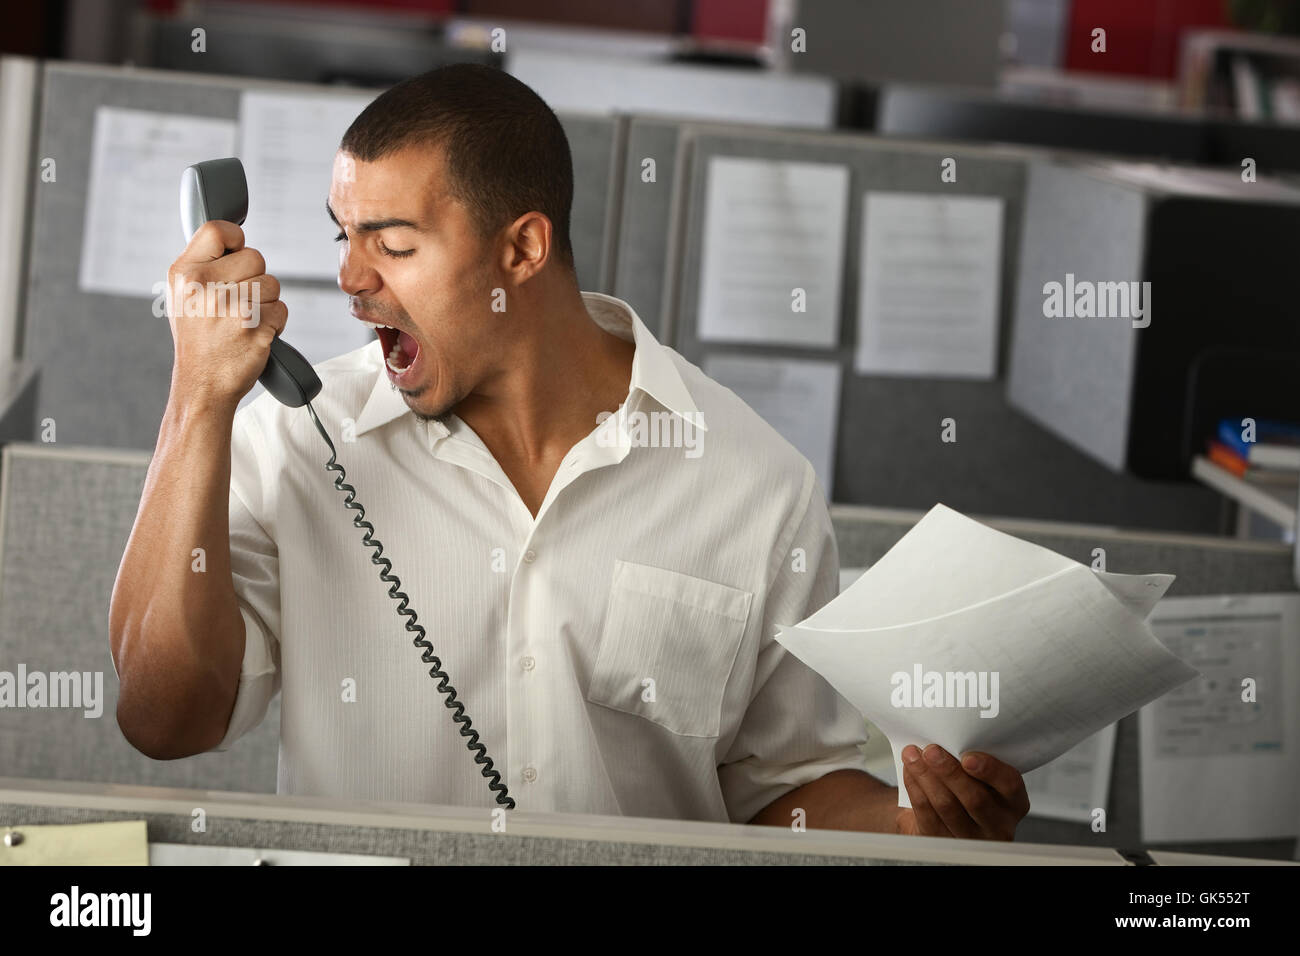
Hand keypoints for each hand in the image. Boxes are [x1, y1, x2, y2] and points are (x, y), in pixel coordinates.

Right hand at [165, 219, 286, 409]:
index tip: (236, 255)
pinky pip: (282, 309)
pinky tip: (254, 334)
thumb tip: (233, 238)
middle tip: (237, 302)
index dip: (235, 240)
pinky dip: (275, 323)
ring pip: (273, 284)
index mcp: (184, 273)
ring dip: (266, 303)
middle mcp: (204, 286)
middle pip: (255, 257)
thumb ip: (204, 265)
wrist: (202, 384)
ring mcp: (231, 306)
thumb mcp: (182, 295)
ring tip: (243, 320)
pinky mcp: (255, 326)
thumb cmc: (198, 339)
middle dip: (255, 278)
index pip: (218, 230)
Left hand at [894, 745, 1028, 839]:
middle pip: (975, 799)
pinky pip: (927, 814)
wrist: (944, 818)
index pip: (1010, 785)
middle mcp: (998, 824)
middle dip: (949, 771)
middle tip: (931, 750)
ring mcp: (971, 838)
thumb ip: (974, 760)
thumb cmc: (966, 788)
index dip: (990, 770)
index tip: (968, 757)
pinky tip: (910, 771)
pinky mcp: (943, 842)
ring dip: (926, 776)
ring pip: (947, 806)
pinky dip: (915, 788)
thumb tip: (949, 734)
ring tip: (913, 755)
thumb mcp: (981, 776)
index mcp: (1013, 801)